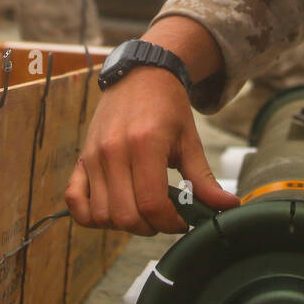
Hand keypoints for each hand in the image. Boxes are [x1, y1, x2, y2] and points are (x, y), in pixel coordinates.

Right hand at [65, 66, 238, 235]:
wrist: (140, 76)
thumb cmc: (168, 109)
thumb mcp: (190, 142)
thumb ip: (204, 179)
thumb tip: (229, 206)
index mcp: (145, 145)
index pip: (152, 204)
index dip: (170, 222)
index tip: (181, 220)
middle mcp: (113, 152)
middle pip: (125, 216)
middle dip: (149, 227)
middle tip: (163, 216)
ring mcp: (93, 156)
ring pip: (101, 215)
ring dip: (123, 224)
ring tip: (141, 211)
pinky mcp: (82, 159)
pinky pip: (74, 201)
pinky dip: (90, 215)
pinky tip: (113, 208)